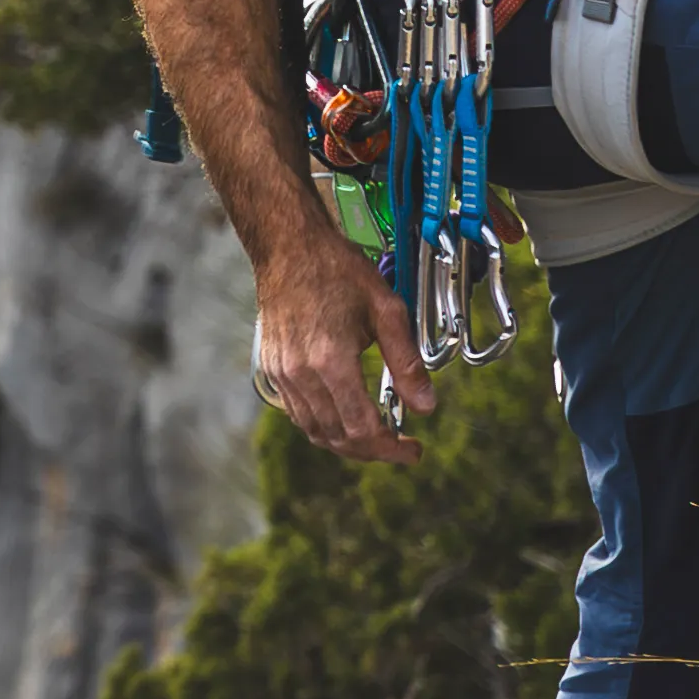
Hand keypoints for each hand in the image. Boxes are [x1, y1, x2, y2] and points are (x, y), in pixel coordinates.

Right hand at [257, 240, 432, 464]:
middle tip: (401, 446)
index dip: (392, 449)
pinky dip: (324, 426)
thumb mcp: (386, 310)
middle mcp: (301, 374)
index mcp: (331, 361)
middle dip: (374, 451)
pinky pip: (298, 414)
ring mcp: (282, 373)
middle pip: (339, 439)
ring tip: (376, 436)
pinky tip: (344, 416)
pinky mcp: (272, 368)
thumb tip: (426, 406)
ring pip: (315, 432)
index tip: (413, 449)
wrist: (287, 247)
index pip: (363, 430)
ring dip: (348, 444)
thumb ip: (407, 362)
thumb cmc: (336, 270)